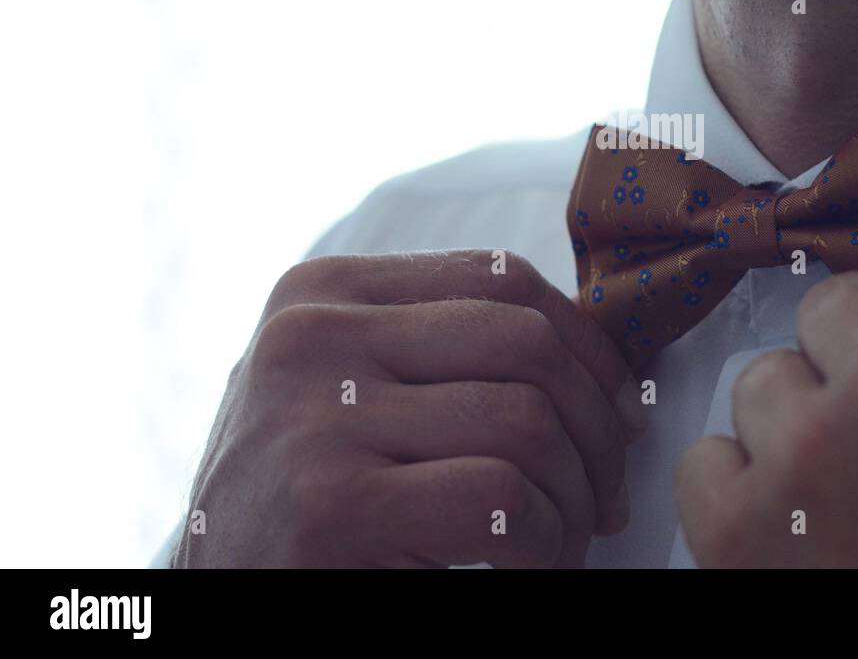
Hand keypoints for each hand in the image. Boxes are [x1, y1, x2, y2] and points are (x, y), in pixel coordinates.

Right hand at [175, 250, 644, 567]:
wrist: (221, 595)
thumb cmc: (297, 502)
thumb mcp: (347, 393)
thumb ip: (439, 352)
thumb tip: (598, 361)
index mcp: (320, 294)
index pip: (501, 279)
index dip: (586, 344)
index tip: (619, 406)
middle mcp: (310, 338)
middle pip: (526, 342)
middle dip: (597, 422)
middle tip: (608, 489)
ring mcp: (315, 418)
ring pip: (525, 422)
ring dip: (576, 495)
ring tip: (570, 535)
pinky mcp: (334, 508)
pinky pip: (503, 500)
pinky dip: (548, 541)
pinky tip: (537, 565)